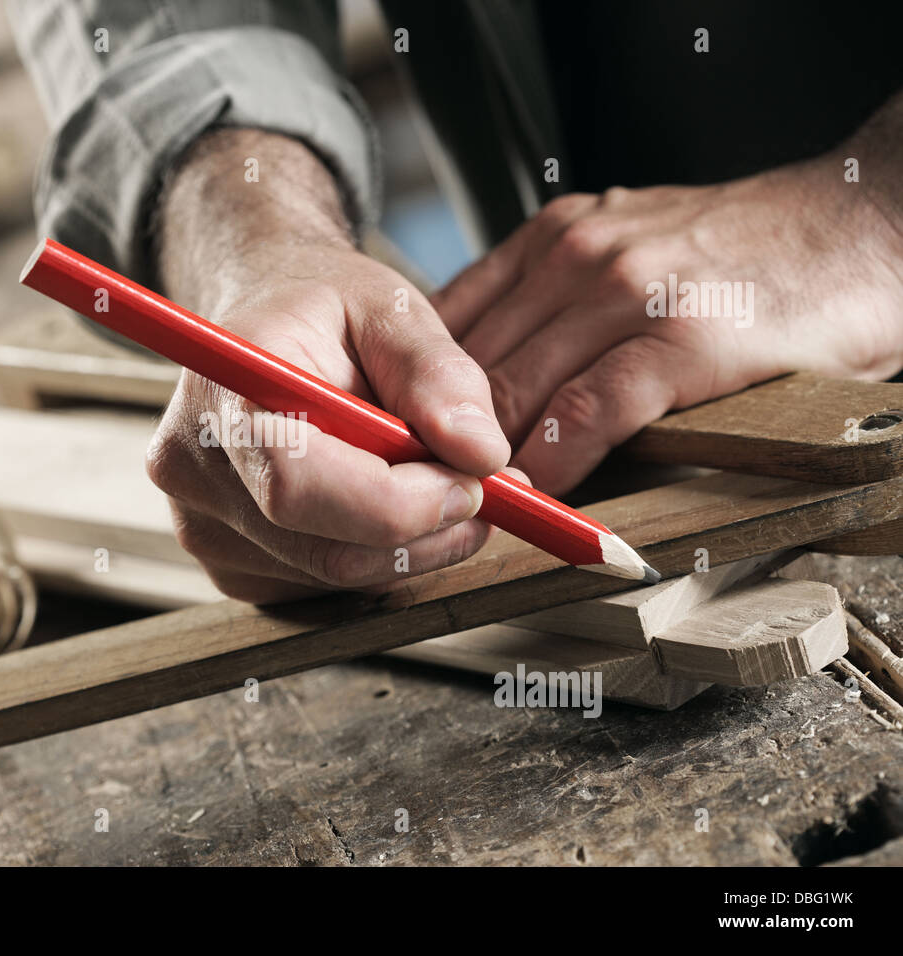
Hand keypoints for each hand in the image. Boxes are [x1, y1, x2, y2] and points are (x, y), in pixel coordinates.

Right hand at [146, 131, 513, 602]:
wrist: (263, 324)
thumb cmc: (321, 309)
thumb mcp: (390, 307)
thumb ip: (439, 374)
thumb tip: (481, 453)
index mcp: (221, 391)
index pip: (298, 484)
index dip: (399, 503)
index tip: (474, 481)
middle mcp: (192, 468)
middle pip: (324, 548)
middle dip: (427, 529)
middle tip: (487, 491)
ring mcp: (203, 526)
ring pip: (336, 576)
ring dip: (414, 545)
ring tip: (444, 483)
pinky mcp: (229, 564)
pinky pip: (325, 588)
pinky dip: (379, 557)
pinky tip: (391, 504)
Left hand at [433, 155, 902, 494]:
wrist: (865, 219)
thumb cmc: (743, 253)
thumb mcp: (625, 242)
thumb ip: (553, 294)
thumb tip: (484, 375)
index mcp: (555, 237)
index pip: (447, 325)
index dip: (418, 397)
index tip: (408, 449)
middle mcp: (577, 254)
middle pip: (471, 367)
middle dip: (444, 440)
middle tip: (428, 495)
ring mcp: (629, 292)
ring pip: (519, 390)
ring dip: (488, 460)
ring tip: (471, 508)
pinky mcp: (685, 337)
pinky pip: (591, 409)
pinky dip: (557, 459)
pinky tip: (543, 492)